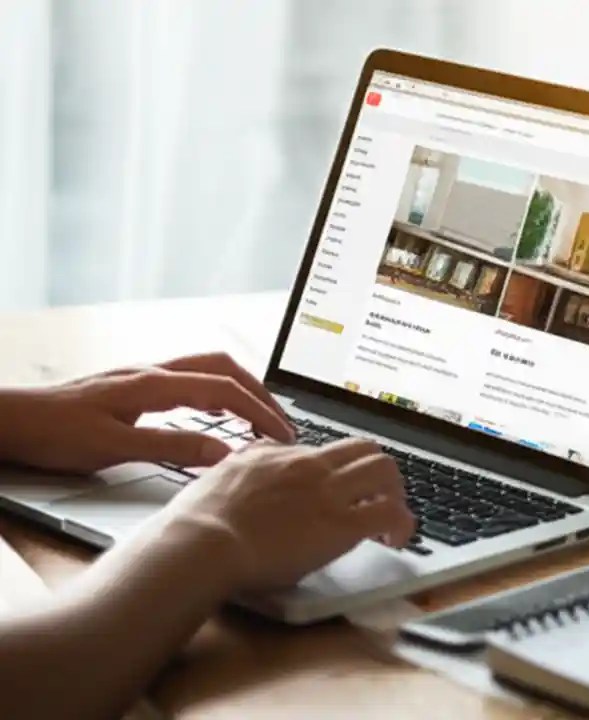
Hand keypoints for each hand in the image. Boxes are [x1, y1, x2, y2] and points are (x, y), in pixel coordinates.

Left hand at [0, 352, 294, 472]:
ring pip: (208, 369)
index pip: (224, 390)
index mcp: (154, 384)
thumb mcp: (114, 448)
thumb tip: (224, 452)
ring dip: (240, 388)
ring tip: (259, 416)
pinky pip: (191, 379)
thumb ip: (172, 448)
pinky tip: (217, 413)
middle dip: (259, 393)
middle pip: (224, 368)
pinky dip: (218, 392)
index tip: (282, 436)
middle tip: (281, 424)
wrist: (11, 420)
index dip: (259, 412)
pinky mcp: (135, 387)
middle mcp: (153, 373)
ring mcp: (144, 376)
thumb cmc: (55, 433)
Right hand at [160, 439, 414, 592]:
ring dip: (395, 494)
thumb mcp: (221, 474)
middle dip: (377, 474)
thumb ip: (245, 464)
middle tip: (375, 500)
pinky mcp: (342, 525)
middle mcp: (311, 466)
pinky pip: (390, 513)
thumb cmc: (199, 520)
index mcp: (280, 454)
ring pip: (386, 471)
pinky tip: (395, 541)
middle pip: (365, 449)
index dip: (340, 471)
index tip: (341, 491)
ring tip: (389, 521)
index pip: (327, 450)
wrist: (201, 542)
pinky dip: (402, 524)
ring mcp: (329, 492)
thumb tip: (254, 461)